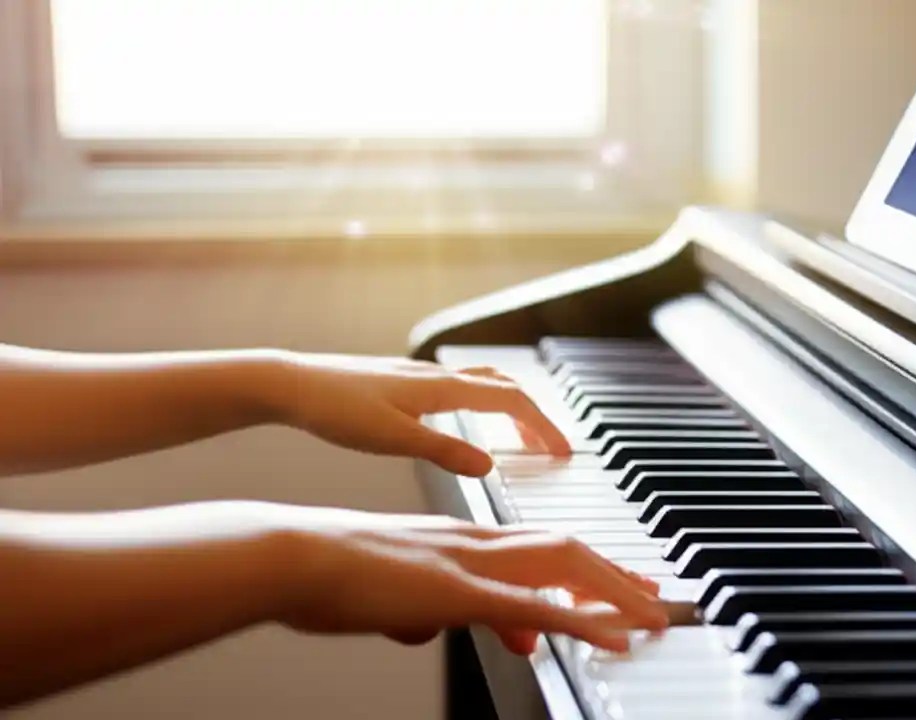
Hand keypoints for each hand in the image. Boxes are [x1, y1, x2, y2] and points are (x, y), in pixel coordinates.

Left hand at [270, 353, 569, 476]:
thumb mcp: (394, 439)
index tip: (564, 452)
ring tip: (520, 434)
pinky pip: (459, 387)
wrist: (289, 384)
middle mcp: (437, 377)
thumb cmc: (335, 409)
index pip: (512, 402)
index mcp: (443, 389)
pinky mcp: (402, 382)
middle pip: (505, 388)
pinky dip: (481, 403)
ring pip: (482, 384)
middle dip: (535, 417)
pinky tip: (465, 423)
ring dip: (510, 406)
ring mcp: (419, 377)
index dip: (543, 427)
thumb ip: (445, 453)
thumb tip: (491, 467)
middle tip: (551, 447)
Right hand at [272, 507, 665, 653]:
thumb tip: (432, 625)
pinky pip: (532, 604)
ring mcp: (469, 564)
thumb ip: (419, 605)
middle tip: (652, 596)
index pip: (537, 546)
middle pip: (564, 549)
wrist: (293, 555)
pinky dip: (580, 619)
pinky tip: (613, 635)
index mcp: (460, 542)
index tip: (615, 580)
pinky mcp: (456, 591)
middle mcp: (474, 543)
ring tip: (652, 616)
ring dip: (614, 592)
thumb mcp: (388, 594)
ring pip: (562, 568)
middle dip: (614, 574)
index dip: (583, 564)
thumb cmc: (330, 574)